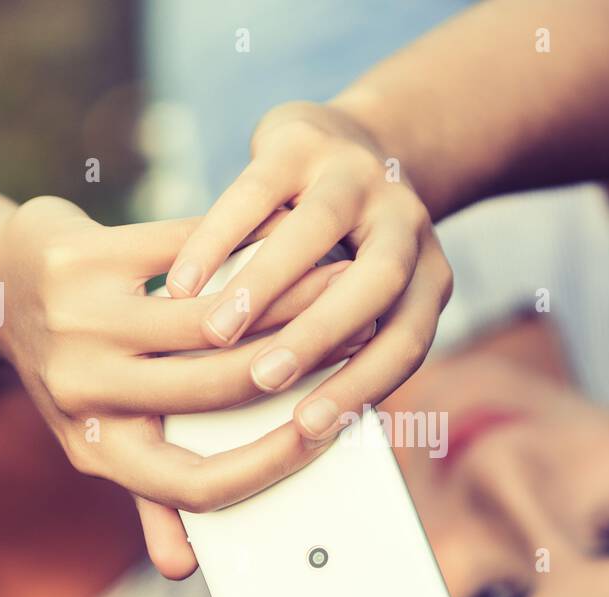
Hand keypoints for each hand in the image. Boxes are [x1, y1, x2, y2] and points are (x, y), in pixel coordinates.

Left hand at [0, 196, 356, 576]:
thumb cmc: (70, 366)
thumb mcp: (98, 432)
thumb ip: (146, 489)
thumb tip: (185, 569)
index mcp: (95, 448)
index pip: (192, 486)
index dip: (267, 468)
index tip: (323, 436)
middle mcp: (81, 393)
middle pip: (218, 388)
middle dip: (301, 362)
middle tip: (356, 336)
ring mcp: (75, 325)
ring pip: (213, 319)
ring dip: (287, 298)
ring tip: (337, 284)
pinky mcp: (78, 260)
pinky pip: (185, 252)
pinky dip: (243, 246)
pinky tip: (285, 238)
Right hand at [164, 101, 452, 442]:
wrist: (344, 143)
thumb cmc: (338, 257)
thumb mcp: (357, 301)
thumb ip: (341, 357)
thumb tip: (283, 445)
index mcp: (428, 276)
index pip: (408, 340)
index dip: (362, 386)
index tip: (308, 430)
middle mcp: (406, 220)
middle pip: (376, 283)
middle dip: (318, 335)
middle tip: (265, 380)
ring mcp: (356, 172)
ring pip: (315, 228)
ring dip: (263, 284)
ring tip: (214, 335)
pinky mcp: (302, 138)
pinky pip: (256, 190)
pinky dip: (216, 237)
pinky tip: (179, 281)